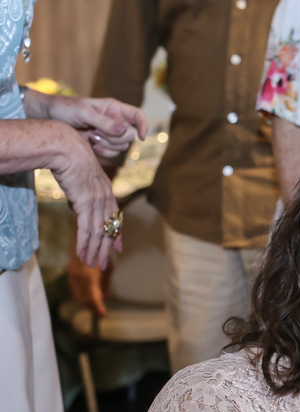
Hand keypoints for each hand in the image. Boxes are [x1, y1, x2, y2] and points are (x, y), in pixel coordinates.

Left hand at [47, 96, 147, 158]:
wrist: (49, 118)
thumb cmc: (64, 109)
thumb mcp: (83, 112)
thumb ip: (104, 121)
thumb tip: (124, 130)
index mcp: (114, 108)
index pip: (137, 115)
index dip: (143, 125)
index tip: (141, 137)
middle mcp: (115, 121)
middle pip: (130, 135)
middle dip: (114, 137)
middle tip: (96, 132)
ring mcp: (110, 133)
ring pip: (122, 146)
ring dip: (107, 144)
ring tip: (90, 136)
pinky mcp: (103, 144)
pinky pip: (113, 153)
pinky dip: (104, 152)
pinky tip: (92, 146)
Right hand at [50, 126, 121, 267]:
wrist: (67, 147)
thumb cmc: (71, 158)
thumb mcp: (82, 179)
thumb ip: (83, 195)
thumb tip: (77, 207)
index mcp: (107, 192)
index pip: (115, 218)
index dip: (117, 234)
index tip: (119, 248)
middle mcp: (106, 198)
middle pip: (108, 229)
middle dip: (106, 249)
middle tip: (104, 264)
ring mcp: (97, 201)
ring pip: (98, 233)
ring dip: (94, 251)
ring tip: (92, 264)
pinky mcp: (86, 203)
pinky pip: (86, 229)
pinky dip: (85, 244)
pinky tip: (83, 254)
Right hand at [67, 251, 110, 316]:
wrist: (87, 234)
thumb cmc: (102, 249)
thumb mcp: (109, 267)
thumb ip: (105, 283)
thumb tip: (104, 296)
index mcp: (88, 278)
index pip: (92, 299)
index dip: (97, 308)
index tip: (103, 315)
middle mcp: (77, 278)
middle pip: (83, 299)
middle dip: (91, 307)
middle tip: (100, 312)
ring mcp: (71, 274)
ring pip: (77, 294)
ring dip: (86, 301)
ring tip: (97, 304)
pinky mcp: (70, 271)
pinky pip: (75, 287)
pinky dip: (82, 293)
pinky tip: (90, 294)